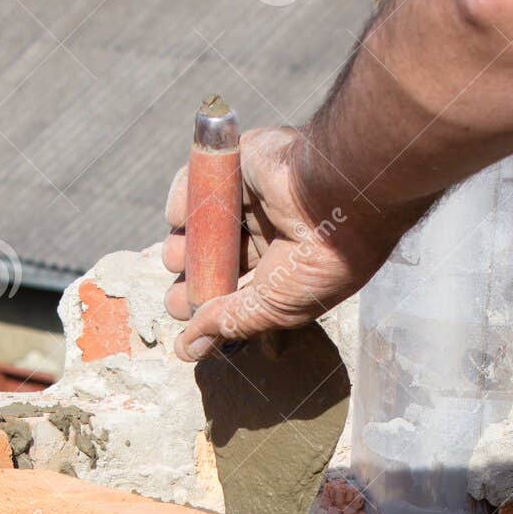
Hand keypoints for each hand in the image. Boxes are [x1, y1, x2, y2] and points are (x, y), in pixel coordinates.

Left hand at [163, 127, 398, 362]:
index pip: (238, 290)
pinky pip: (198, 181)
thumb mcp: (273, 308)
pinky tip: (180, 220)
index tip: (187, 323)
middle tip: (176, 297)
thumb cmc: (318, 263)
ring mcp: (253, 197)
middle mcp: (269, 233)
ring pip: (203, 224)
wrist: (337, 198)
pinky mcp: (238, 163)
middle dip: (191, 281)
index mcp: (285, 268)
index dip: (208, 308)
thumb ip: (229, 325)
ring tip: (176, 258)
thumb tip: (188, 350)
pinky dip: (181, 201)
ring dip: (181, 246)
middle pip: (215, 260)